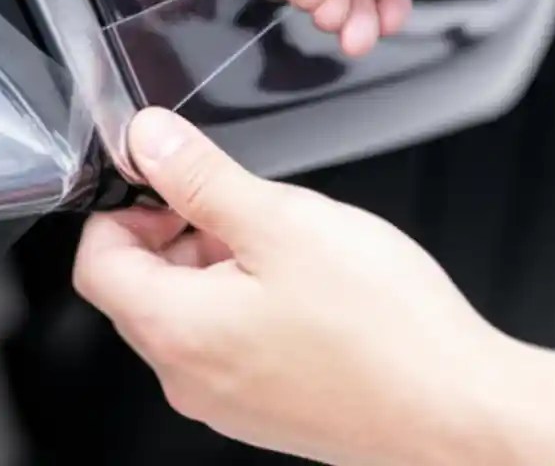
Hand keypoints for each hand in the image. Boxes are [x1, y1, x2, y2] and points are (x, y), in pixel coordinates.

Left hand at [74, 108, 514, 463]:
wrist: (459, 415)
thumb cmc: (386, 331)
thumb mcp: (284, 223)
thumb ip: (201, 178)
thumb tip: (149, 140)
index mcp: (175, 329)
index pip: (95, 262)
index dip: (123, 209)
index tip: (168, 184)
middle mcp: (187, 377)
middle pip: (137, 289)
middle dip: (173, 235)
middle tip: (234, 208)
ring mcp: (224, 401)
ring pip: (184, 315)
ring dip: (211, 267)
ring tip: (279, 246)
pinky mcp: (262, 411)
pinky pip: (222, 346)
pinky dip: (241, 305)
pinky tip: (301, 289)